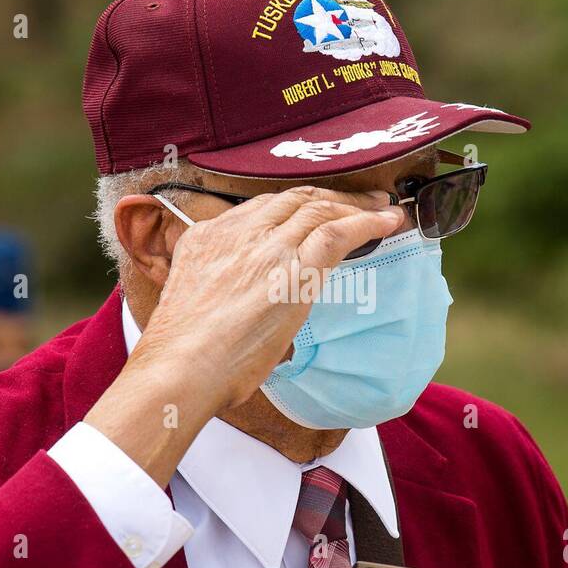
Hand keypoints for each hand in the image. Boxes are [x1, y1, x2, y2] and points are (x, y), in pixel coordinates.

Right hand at [141, 185, 401, 409]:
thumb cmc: (182, 358)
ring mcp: (265, 247)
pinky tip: (388, 223)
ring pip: (319, 209)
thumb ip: (219, 291)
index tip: (317, 213)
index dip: (296, 208)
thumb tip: (246, 310)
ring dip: (356, 206)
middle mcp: (236, 233)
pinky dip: (367, 223)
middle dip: (332, 197)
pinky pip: (338, 233)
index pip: (261, 209)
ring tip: (383, 209)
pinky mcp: (293, 269)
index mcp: (207, 239)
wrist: (179, 370)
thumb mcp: (192, 304)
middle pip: (293, 200)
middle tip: (363, 201)